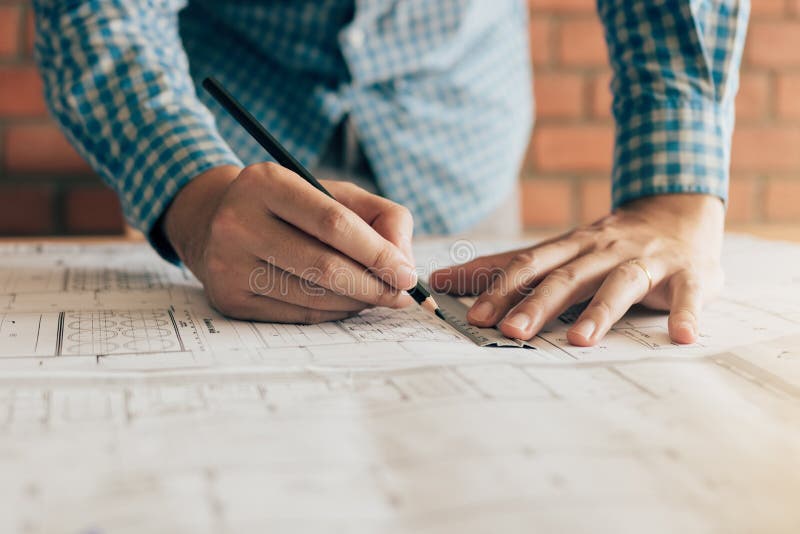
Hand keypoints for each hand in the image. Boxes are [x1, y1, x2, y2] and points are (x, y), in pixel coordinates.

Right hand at [164, 164, 415, 322]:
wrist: (214, 221)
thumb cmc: (289, 207)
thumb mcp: (333, 193)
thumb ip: (381, 216)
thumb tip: (405, 262)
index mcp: (266, 182)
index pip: (333, 223)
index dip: (378, 253)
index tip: (408, 274)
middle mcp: (238, 222)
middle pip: (324, 266)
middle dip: (374, 286)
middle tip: (402, 295)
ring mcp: (228, 264)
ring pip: (313, 296)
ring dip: (358, 302)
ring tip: (378, 297)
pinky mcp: (229, 299)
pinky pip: (298, 315)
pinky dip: (334, 313)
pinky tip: (348, 304)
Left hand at [430, 194, 724, 345]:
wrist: (679, 211)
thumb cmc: (608, 243)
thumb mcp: (558, 250)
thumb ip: (508, 266)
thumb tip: (442, 280)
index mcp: (570, 247)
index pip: (528, 264)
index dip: (499, 287)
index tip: (472, 314)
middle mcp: (602, 250)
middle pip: (566, 276)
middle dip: (537, 303)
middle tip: (510, 331)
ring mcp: (645, 260)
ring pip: (619, 283)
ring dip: (600, 311)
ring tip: (581, 340)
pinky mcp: (687, 272)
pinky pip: (688, 293)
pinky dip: (686, 313)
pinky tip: (683, 336)